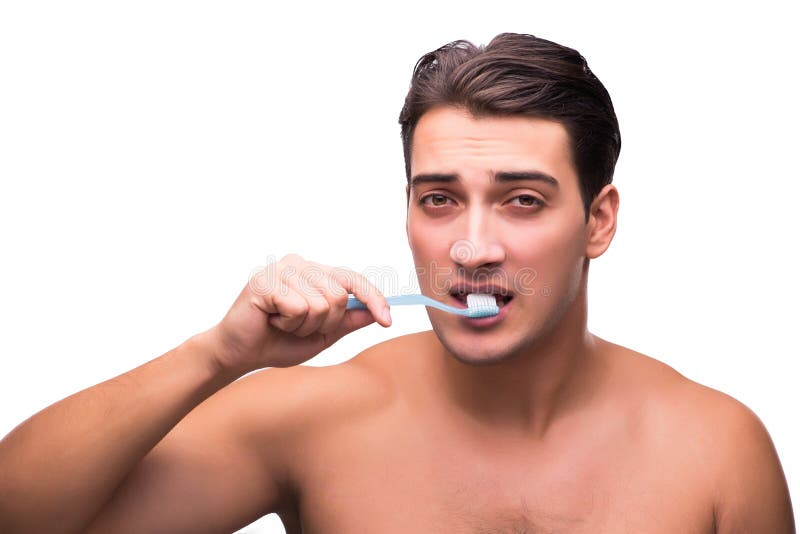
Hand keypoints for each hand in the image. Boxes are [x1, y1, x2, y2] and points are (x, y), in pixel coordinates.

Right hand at [206, 254, 390, 373]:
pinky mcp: (266, 281)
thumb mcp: (322, 335)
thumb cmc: (278, 342)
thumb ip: (347, 322)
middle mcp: (300, 264)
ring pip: (320, 303)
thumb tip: (376, 313)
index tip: (388, 320)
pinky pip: (299, 307)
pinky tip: (272, 321)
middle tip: (299, 327)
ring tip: (283, 324)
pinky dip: (289, 324)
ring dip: (304, 326)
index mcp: (314, 273)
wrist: (239, 354)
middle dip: (325, 323)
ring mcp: (282, 269)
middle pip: (339, 296)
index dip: (373, 299)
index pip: (353, 279)